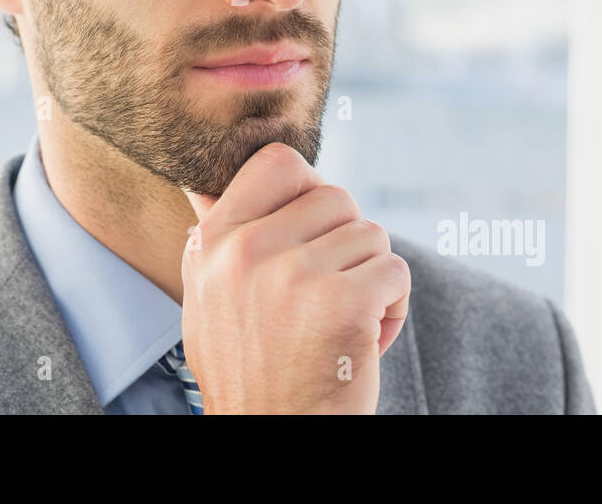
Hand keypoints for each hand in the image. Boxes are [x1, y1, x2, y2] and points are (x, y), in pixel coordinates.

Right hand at [179, 141, 410, 413]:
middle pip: (336, 198)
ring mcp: (294, 275)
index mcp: (215, 242)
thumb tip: (206, 187)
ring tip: (343, 321)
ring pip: (371, 234)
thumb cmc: (249, 370)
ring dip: (371, 278)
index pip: (279, 163)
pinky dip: (393, 305)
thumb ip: (218, 239)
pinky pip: (395, 270)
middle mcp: (247, 250)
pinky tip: (365, 339)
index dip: (309, 188)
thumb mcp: (210, 298)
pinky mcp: (342, 303)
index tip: (313, 230)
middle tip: (330, 293)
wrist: (270, 437)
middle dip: (347, 243)